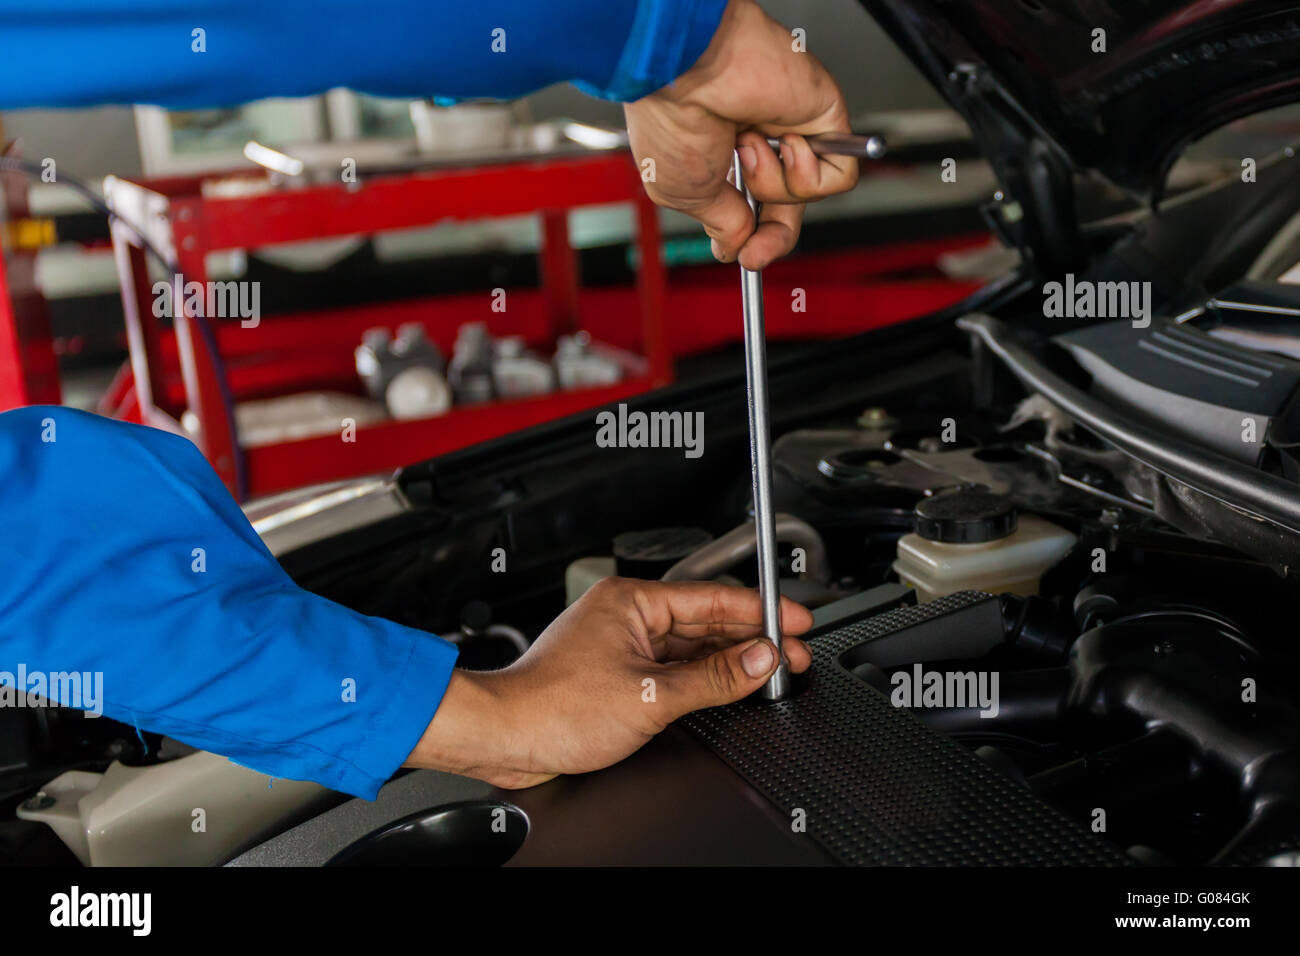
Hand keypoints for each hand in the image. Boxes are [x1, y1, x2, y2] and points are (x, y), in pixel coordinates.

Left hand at [404, 576, 812, 787]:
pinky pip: (672, 667)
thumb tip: (759, 660)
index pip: (713, 598)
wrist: (503, 735)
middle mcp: (627, 616)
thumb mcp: (650, 696)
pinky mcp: (617, 673)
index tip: (796, 621)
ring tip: (770, 671)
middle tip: (794, 653)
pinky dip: (703, 677)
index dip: (761, 610)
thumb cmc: (552, 708)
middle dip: (752, 637)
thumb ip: (713, 678)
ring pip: (691, 645)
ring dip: (729, 659)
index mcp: (632, 602)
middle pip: (706, 620)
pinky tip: (728, 686)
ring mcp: (622, 645)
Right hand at [623, 0, 857, 269]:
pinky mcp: (824, 118)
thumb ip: (719, 223)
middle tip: (756, 254)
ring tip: (747, 146)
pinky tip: (783, 143)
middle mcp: (755, 142)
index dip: (746, 236)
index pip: (746, 207)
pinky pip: (836, 177)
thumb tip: (736, 245)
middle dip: (772, 237)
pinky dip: (808, 173)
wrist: (695, 69)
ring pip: (803, 194)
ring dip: (772, 183)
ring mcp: (791, 129)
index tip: (741, 255)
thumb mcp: (682, 193)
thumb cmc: (673, 117)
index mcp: (716, 155)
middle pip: (782, 208)